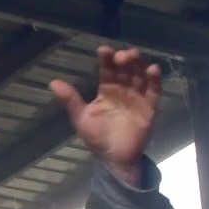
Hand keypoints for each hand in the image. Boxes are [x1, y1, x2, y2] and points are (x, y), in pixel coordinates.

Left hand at [49, 45, 162, 184]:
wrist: (114, 158)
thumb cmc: (97, 138)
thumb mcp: (81, 118)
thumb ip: (70, 100)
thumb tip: (53, 82)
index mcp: (107, 90)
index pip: (107, 69)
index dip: (106, 58)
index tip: (103, 50)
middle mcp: (123, 89)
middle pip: (126, 68)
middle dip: (124, 58)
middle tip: (120, 57)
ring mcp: (137, 96)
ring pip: (140, 74)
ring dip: (138, 64)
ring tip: (134, 56)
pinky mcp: (150, 106)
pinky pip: (154, 90)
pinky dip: (155, 79)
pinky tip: (152, 69)